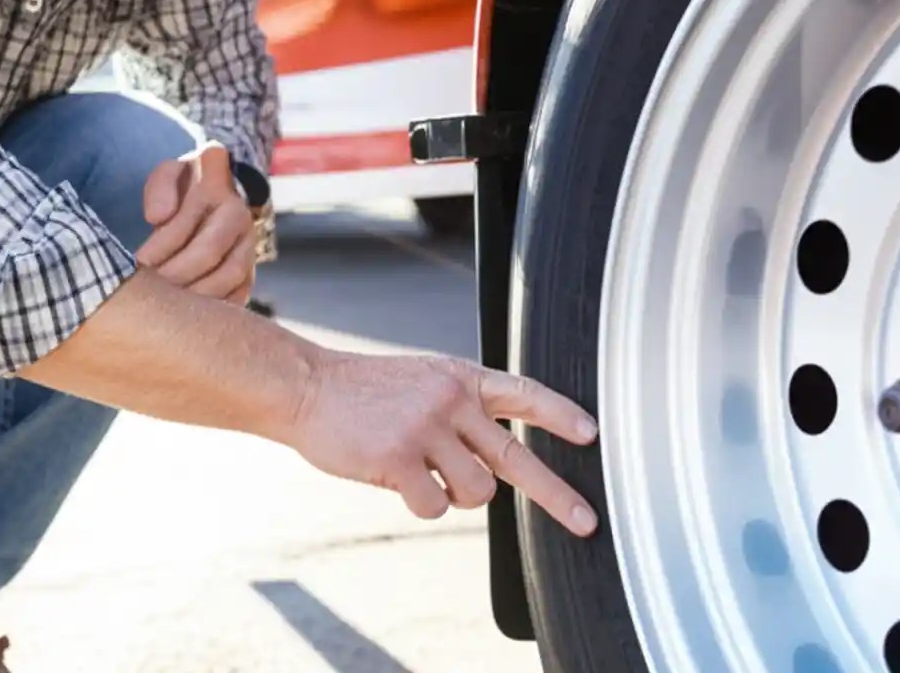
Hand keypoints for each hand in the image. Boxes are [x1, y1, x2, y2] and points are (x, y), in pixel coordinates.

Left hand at [136, 142, 256, 304]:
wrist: (210, 201)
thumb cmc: (183, 191)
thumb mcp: (169, 176)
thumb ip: (161, 189)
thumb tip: (157, 217)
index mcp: (222, 193)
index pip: (192, 222)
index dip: (164, 245)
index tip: (140, 260)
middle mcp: (241, 221)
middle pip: (211, 255)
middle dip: (175, 273)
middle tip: (149, 286)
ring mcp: (249, 250)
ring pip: (228, 280)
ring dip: (193, 294)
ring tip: (164, 302)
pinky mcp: (248, 276)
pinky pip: (237, 298)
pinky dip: (212, 309)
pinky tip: (185, 312)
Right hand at [289, 351, 599, 535]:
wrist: (307, 387)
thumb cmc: (362, 392)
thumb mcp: (421, 381)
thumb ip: (459, 412)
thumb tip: (491, 467)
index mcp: (459, 378)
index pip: (524, 395)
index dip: (561, 416)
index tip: (591, 435)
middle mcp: (451, 399)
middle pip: (515, 458)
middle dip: (556, 495)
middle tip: (586, 522)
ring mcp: (427, 427)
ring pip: (476, 492)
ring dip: (453, 495)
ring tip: (420, 473)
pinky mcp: (401, 457)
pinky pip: (434, 506)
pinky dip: (419, 503)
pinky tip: (393, 477)